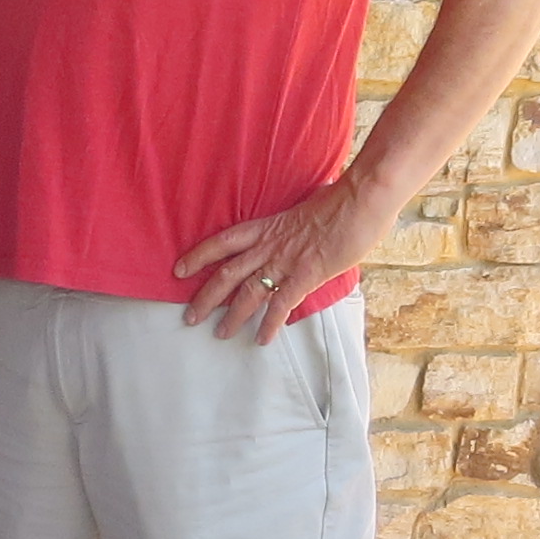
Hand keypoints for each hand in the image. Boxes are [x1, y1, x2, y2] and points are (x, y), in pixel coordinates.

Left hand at [175, 178, 381, 343]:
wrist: (359, 199)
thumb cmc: (339, 200)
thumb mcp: (305, 209)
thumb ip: (294, 225)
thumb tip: (298, 230)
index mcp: (266, 227)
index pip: (222, 242)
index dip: (198, 257)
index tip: (179, 270)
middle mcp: (269, 246)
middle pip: (226, 274)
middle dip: (206, 297)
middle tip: (190, 317)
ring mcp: (286, 261)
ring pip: (248, 293)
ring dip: (232, 317)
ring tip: (220, 334)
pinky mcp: (306, 275)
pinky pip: (281, 304)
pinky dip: (269, 324)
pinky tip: (261, 339)